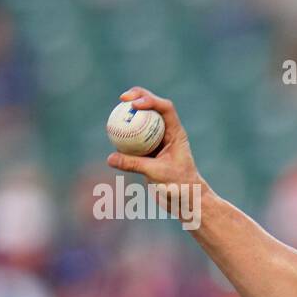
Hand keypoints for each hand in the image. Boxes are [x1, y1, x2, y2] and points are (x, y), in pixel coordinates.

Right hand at [106, 87, 207, 214]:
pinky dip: (125, 133)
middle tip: (122, 98)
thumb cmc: (179, 185)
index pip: (166, 109)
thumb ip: (134, 164)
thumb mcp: (156, 173)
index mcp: (176, 133)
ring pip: (144, 120)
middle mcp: (168, 133)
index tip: (135, 104)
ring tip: (116, 111)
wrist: (186, 199)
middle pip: (153, 108)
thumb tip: (110, 158)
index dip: (150, 100)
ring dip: (131, 113)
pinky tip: (112, 133)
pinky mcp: (149, 150)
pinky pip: (135, 137)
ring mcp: (158, 140)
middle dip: (139, 97)